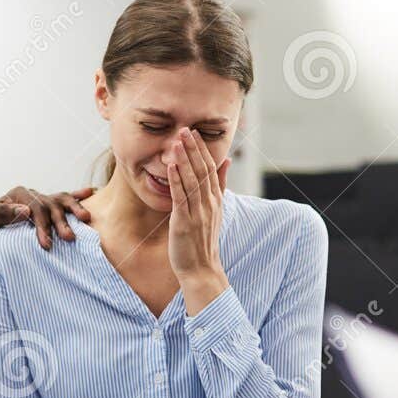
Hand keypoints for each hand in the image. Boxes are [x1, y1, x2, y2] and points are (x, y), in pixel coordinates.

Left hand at [0, 185, 94, 282]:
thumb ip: (1, 214)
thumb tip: (25, 209)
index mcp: (17, 194)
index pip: (34, 207)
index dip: (42, 225)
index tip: (46, 244)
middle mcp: (32, 194)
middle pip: (50, 205)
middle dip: (60, 222)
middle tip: (69, 239)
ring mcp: (42, 199)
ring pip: (61, 200)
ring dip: (75, 209)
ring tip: (86, 219)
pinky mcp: (48, 207)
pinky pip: (64, 199)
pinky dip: (78, 196)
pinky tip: (91, 193)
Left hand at [166, 128, 229, 314]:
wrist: (201, 268)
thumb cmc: (203, 240)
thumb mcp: (215, 209)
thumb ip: (219, 184)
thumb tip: (225, 160)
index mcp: (215, 199)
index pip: (210, 169)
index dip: (202, 150)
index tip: (194, 132)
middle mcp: (209, 203)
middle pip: (202, 170)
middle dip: (193, 149)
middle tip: (185, 129)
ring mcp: (198, 212)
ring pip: (192, 180)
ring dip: (184, 159)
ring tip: (177, 141)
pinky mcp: (184, 222)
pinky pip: (181, 197)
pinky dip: (176, 180)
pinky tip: (171, 166)